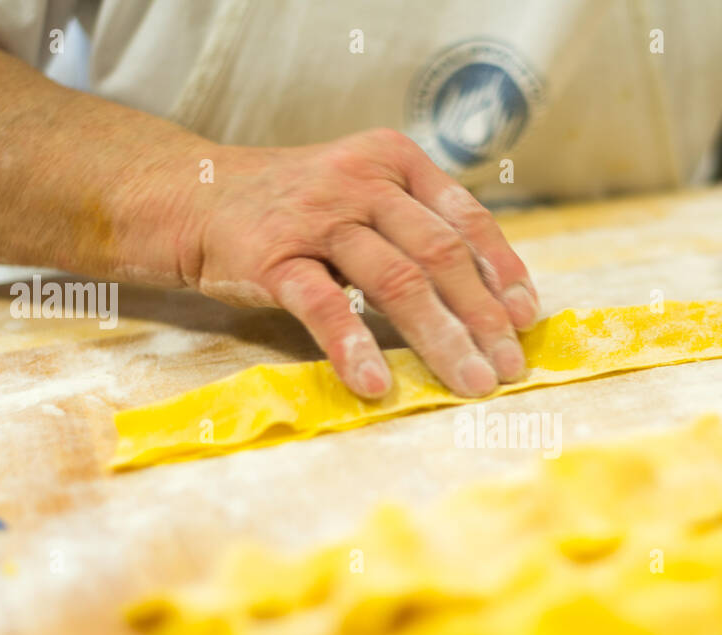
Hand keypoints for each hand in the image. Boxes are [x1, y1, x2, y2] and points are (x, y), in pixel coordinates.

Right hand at [175, 128, 539, 397]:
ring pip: (397, 282)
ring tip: (469, 383)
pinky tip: (378, 385)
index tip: (526, 318)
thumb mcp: (364, 194)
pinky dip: (355, 348)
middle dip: (483, 318)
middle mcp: (363, 182)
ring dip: (440, 339)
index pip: (466, 219)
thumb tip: (489, 297)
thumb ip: (418, 229)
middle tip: (508, 367)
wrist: (195, 194)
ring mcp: (318, 218)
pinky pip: (325, 307)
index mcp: (395, 162)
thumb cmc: (296, 207)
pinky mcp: (274, 258)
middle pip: (440, 255)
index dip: (502, 271)